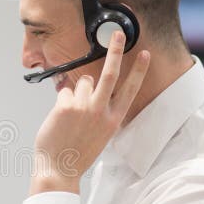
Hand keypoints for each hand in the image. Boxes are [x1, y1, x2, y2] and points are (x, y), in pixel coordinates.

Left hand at [31, 31, 149, 194]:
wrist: (60, 168)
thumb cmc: (78, 151)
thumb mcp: (99, 133)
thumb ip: (99, 111)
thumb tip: (89, 87)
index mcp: (114, 119)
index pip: (130, 89)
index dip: (138, 70)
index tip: (144, 54)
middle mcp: (101, 111)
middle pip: (110, 73)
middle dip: (115, 51)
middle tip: (117, 34)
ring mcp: (83, 107)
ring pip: (82, 82)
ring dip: (76, 90)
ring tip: (71, 113)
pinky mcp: (65, 106)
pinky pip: (64, 91)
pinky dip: (61, 100)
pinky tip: (60, 118)